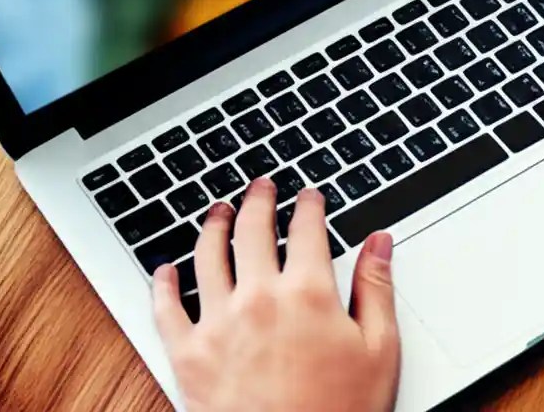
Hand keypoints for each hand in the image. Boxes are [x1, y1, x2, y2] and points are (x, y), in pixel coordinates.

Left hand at [152, 178, 399, 411]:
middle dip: (258, 201)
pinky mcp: (188, 355)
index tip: (309, 196)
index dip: (309, 205)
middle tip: (260, 187)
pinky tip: (166, 269)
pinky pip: (166, 308)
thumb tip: (379, 242)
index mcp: (309, 294)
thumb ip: (377, 289)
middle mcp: (259, 299)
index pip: (307, 229)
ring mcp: (218, 325)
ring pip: (207, 257)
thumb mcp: (379, 351)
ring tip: (216, 212)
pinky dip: (163, 282)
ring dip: (212, 226)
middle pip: (252, 230)